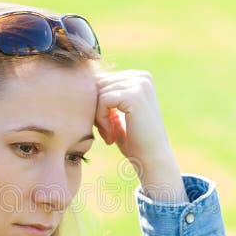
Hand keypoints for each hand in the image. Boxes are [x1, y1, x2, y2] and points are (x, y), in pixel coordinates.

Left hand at [94, 70, 187, 202]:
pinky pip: (103, 100)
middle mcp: (141, 76)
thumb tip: (84, 82)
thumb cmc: (133, 139)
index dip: (96, 104)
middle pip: (99, 84)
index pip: (102, 80)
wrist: (151, 159)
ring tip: (108, 135)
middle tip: (105, 132)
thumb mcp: (117, 113)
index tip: (104, 126)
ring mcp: (140, 84)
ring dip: (98, 116)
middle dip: (95, 109)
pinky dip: (101, 120)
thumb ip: (105, 96)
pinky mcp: (134, 95)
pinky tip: (110, 136)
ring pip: (99, 92)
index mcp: (139, 77)